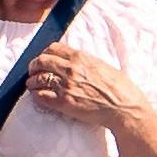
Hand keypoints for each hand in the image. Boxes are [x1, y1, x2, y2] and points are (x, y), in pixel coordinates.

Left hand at [27, 45, 156, 149]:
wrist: (124, 108)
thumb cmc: (119, 87)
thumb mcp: (102, 65)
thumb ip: (84, 61)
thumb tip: (69, 60)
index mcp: (82, 57)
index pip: (53, 48)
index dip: (45, 53)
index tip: (44, 59)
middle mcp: (71, 69)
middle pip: (40, 61)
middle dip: (34, 66)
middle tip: (33, 71)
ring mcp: (65, 86)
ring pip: (36, 79)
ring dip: (31, 82)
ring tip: (32, 85)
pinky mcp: (63, 103)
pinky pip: (40, 96)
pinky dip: (35, 95)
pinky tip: (38, 95)